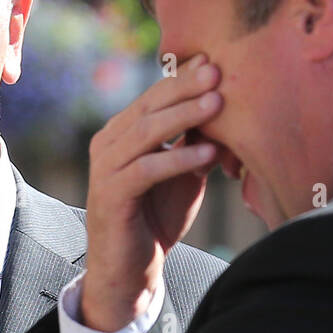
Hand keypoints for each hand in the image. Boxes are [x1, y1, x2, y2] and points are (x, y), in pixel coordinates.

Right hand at [82, 55, 223, 331]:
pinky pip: (146, 170)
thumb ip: (196, 142)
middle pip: (148, 106)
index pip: (154, 96)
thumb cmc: (157, 219)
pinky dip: (177, 160)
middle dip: (185, 88)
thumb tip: (227, 109)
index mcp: (122, 133)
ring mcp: (105, 170)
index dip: (184, 79)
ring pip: (145, 133)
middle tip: (218, 72)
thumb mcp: (183, 174)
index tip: (217, 62)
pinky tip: (207, 156)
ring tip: (217, 105)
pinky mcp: (110, 197)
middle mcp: (108, 145)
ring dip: (183, 117)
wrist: (131, 270)